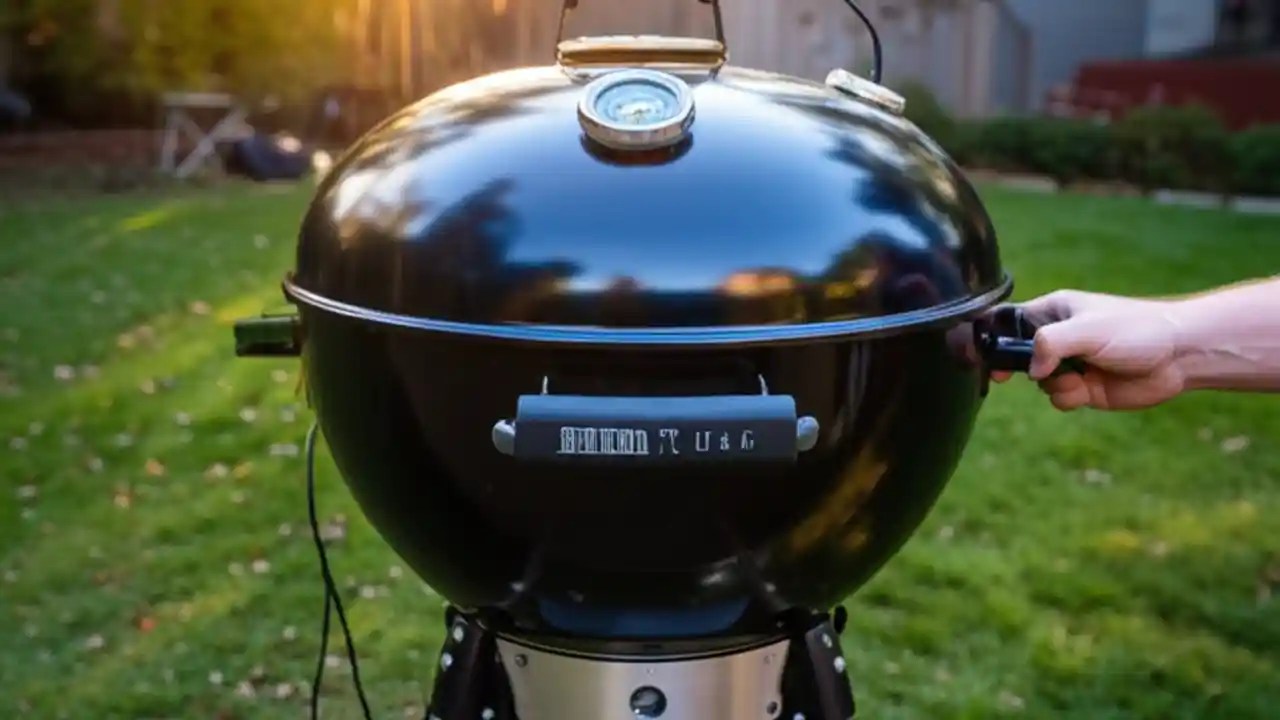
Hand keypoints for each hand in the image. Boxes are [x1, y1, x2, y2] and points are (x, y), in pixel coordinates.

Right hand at [991, 290, 1187, 410]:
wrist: (1179, 356)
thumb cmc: (1135, 330)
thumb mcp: (1086, 329)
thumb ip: (1049, 343)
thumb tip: (1031, 370)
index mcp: (1052, 311)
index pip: (1007, 320)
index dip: (990, 337)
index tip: (981, 355)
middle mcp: (1056, 337)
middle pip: (1016, 355)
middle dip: (1016, 369)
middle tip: (1005, 378)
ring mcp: (1070, 363)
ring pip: (1038, 382)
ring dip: (1052, 386)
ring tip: (1077, 379)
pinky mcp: (1083, 387)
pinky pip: (1058, 398)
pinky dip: (1067, 398)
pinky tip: (1087, 391)